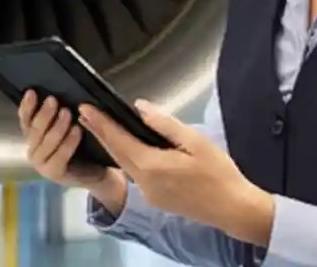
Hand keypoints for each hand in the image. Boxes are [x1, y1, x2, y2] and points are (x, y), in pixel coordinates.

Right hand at [18, 90, 119, 190]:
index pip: (25, 119)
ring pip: (46, 142)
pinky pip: (59, 157)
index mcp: (33, 135)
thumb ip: (60, 112)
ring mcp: (41, 164)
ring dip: (57, 127)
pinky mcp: (54, 174)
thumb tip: (59, 93)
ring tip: (67, 113)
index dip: (27, 106)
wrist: (96, 170)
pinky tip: (77, 131)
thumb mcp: (69, 125)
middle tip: (53, 100)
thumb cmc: (81, 143)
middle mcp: (33, 149)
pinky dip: (68, 143)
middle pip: (34, 130)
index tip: (32, 92)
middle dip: (44, 114)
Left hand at [79, 99, 274, 245]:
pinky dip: (125, 158)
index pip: (119, 140)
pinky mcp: (156, 199)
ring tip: (99, 128)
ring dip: (111, 146)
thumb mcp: (195, 141)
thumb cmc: (218, 172)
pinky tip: (126, 148)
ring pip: (124, 165)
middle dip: (99, 133)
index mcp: (152, 166)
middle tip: (84, 114)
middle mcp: (144, 182)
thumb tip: (140, 108)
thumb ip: (165, 124)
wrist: (232, 208)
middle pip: (116, 153)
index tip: (85, 108)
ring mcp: (149, 194)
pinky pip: (135, 174)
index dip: (101, 123)